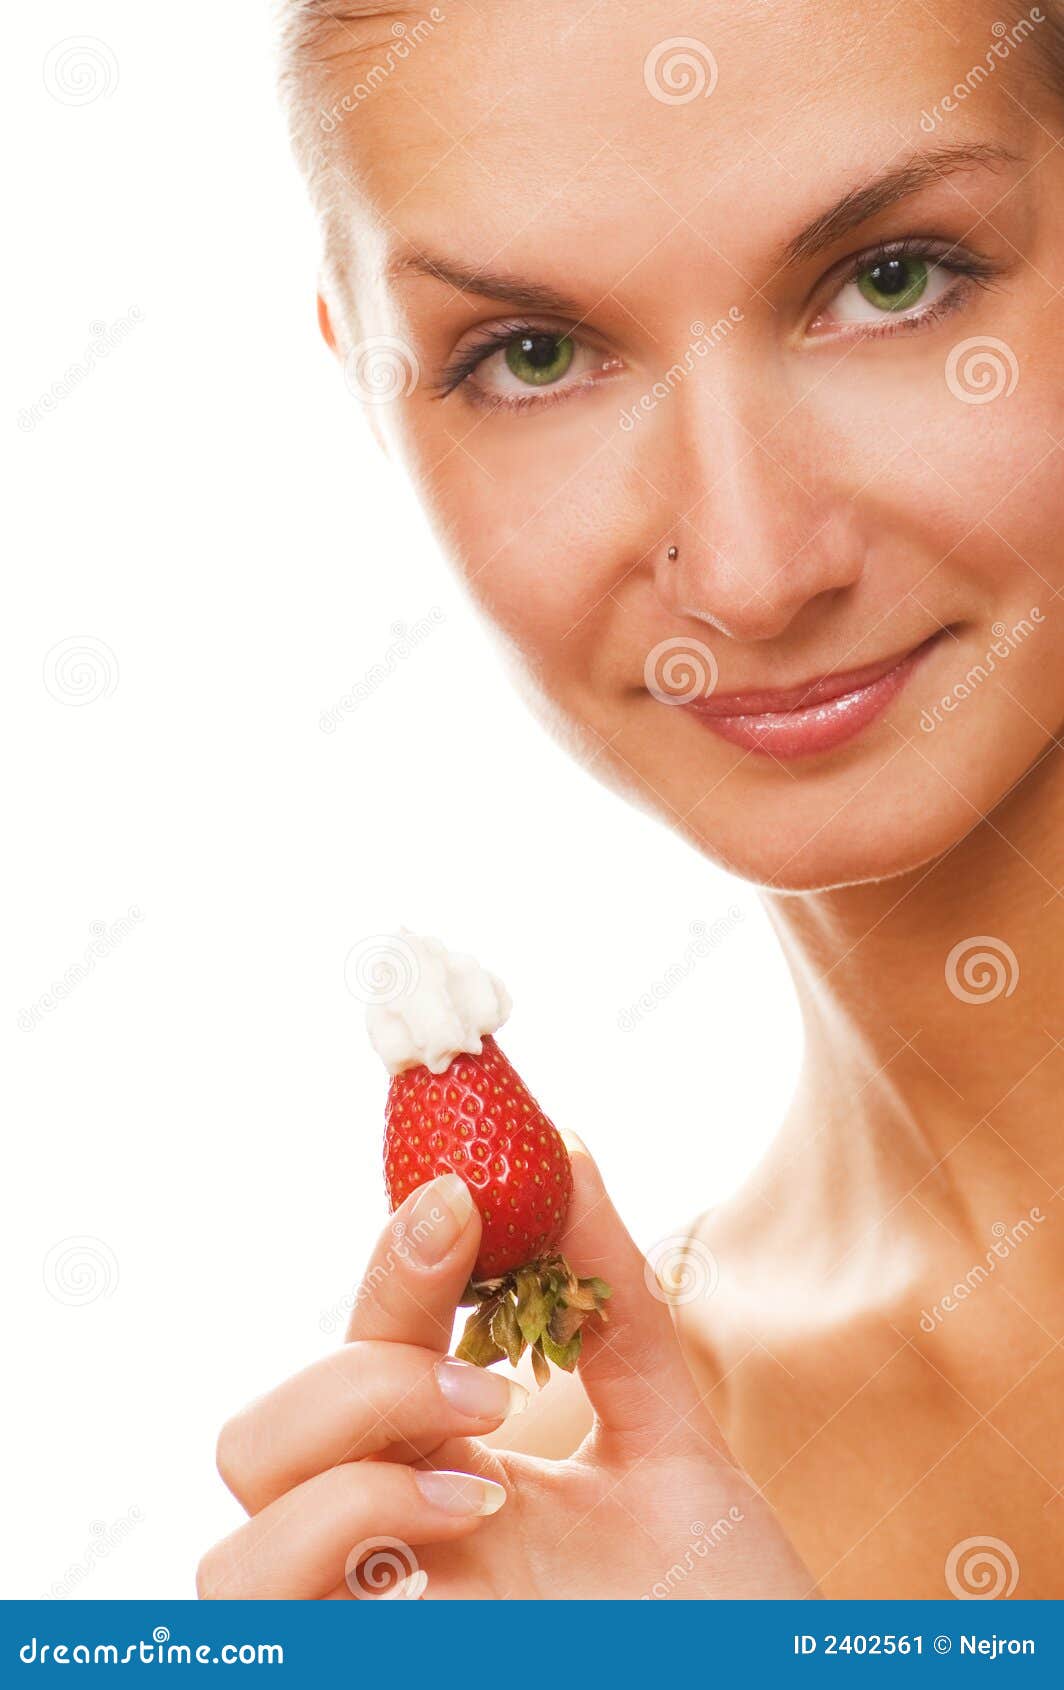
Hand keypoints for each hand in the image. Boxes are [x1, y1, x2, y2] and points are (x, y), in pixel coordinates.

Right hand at [198, 1139, 816, 1598]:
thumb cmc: (720, 1608)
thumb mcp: (674, 1442)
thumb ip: (615, 1309)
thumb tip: (567, 1151)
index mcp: (440, 1475)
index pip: (363, 1354)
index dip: (390, 1268)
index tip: (458, 1198)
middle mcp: (386, 1555)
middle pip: (255, 1446)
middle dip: (358, 1384)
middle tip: (491, 1392)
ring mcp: (373, 1629)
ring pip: (230, 1556)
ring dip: (343, 1490)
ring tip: (484, 1486)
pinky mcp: (370, 1677)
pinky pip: (266, 1626)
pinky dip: (335, 1560)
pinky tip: (454, 1551)